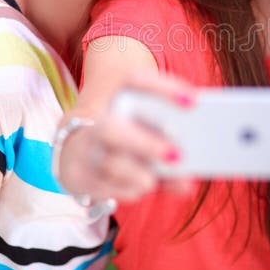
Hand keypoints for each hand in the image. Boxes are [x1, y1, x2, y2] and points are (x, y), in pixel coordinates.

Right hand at [56, 71, 195, 203]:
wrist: (74, 143)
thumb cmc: (124, 132)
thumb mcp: (142, 124)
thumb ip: (167, 139)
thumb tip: (188, 179)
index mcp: (112, 93)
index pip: (134, 80)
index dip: (164, 88)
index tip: (194, 100)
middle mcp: (93, 118)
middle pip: (112, 129)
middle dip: (145, 144)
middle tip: (177, 156)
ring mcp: (82, 149)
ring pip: (109, 162)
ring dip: (139, 174)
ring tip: (159, 179)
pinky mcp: (77, 176)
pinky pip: (104, 187)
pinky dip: (129, 189)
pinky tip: (145, 186)